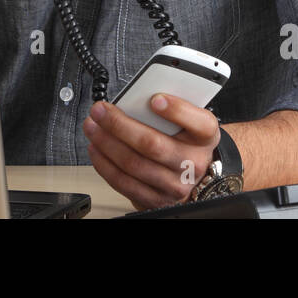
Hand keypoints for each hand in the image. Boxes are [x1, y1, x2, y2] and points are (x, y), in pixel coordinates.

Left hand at [82, 94, 221, 209]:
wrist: (194, 174)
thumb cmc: (187, 140)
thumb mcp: (188, 119)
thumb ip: (169, 107)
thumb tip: (135, 97)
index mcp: (205, 136)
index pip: (199, 123)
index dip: (176, 110)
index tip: (154, 98)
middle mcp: (193, 163)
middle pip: (152, 144)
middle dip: (119, 125)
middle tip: (100, 110)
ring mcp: (175, 185)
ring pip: (133, 164)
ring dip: (106, 143)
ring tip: (92, 126)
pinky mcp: (156, 200)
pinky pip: (125, 183)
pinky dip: (105, 164)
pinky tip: (96, 148)